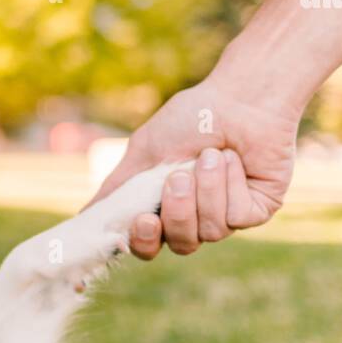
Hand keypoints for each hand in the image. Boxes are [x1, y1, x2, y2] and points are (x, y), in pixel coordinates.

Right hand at [88, 77, 298, 258]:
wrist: (240, 97)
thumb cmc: (191, 119)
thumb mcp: (144, 152)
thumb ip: (117, 188)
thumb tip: (84, 218)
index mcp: (165, 208)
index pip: (148, 245)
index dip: (144, 240)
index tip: (143, 219)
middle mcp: (196, 218)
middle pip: (180, 244)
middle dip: (178, 213)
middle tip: (176, 180)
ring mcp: (228, 216)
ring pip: (211, 231)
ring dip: (206, 190)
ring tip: (211, 155)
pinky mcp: (257, 209)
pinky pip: (238, 217)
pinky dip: (229, 185)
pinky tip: (233, 159)